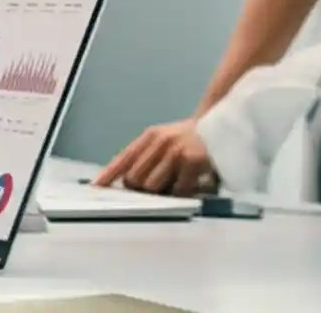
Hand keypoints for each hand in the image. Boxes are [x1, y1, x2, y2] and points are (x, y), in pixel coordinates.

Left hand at [92, 119, 219, 196]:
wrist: (223, 126)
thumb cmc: (191, 138)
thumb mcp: (164, 139)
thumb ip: (146, 156)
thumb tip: (125, 181)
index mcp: (150, 136)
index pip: (123, 158)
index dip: (108, 174)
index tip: (96, 187)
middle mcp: (160, 142)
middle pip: (135, 178)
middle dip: (140, 188)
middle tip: (155, 186)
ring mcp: (175, 151)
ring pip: (152, 186)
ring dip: (161, 192)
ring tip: (174, 182)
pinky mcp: (191, 162)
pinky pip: (176, 191)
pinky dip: (181, 194)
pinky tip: (189, 184)